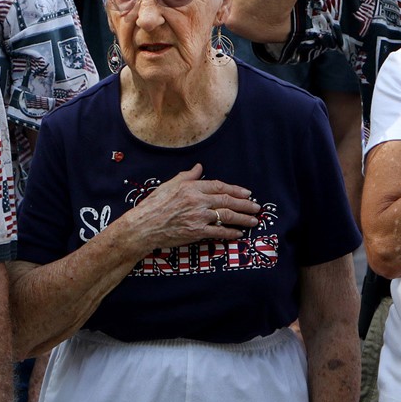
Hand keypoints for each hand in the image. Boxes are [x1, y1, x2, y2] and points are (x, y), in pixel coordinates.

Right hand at [123, 163, 262, 249]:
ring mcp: (198, 217)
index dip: (236, 189)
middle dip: (245, 204)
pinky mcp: (196, 232)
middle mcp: (198, 201)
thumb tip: (199, 167)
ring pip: (227, 216)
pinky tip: (238, 234)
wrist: (144, 226)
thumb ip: (187, 176)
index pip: (219, 186)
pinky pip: (218, 232)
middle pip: (228, 201)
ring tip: (253, 221)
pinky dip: (230, 233)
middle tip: (256, 207)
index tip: (247, 193)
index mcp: (192, 188)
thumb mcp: (169, 185)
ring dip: (243, 219)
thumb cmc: (154, 205)